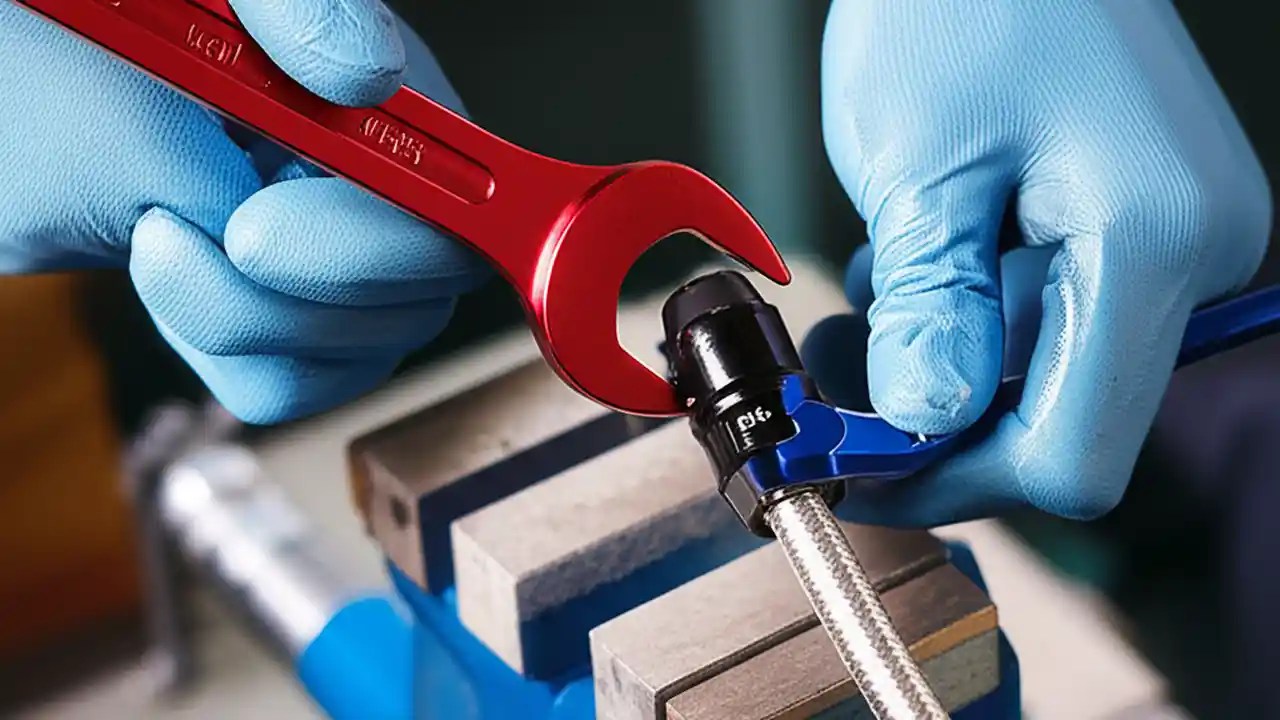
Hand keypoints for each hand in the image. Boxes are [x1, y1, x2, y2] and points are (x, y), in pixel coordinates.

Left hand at [0, 0, 486, 422]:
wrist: (21, 124)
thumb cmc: (78, 57)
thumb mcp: (177, 19)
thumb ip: (287, 24)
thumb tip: (373, 70)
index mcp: (385, 103)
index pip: (456, 204)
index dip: (375, 243)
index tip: (252, 229)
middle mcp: (388, 189)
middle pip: (417, 298)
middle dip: (281, 289)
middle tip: (177, 227)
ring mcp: (354, 266)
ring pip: (353, 356)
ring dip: (228, 313)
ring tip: (158, 233)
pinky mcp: (302, 324)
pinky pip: (291, 386)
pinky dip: (216, 349)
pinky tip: (181, 279)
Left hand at [818, 0, 1271, 523]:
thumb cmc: (958, 4)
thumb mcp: (920, 170)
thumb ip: (933, 314)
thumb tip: (929, 425)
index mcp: (1154, 243)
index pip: (1074, 453)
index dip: (957, 478)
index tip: (863, 470)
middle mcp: (1193, 250)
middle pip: (1061, 416)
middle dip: (940, 409)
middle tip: (841, 376)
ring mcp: (1175, 233)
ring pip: (1051, 366)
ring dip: (949, 351)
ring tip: (880, 281)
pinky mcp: (1141, 216)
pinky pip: (1056, 308)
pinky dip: (977, 305)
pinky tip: (927, 247)